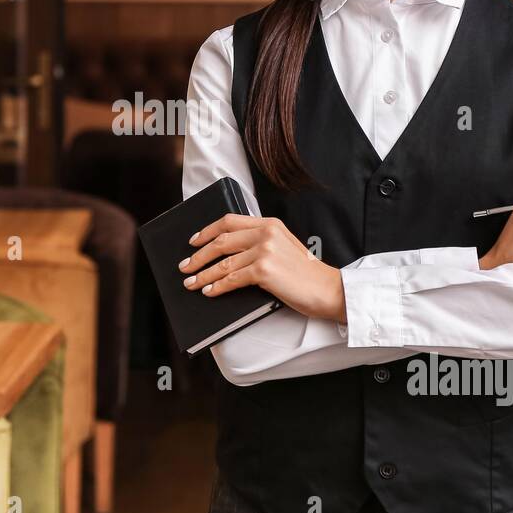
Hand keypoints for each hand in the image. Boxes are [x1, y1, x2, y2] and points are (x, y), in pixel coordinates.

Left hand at [177, 213, 345, 320]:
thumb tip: (226, 252)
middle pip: (221, 241)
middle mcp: (266, 233)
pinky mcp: (264, 271)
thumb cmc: (305, 273)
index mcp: (269, 223)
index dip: (207, 231)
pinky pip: (231, 279)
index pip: (229, 221)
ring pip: (223, 263)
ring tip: (191, 283)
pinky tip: (209, 292)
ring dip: (203, 275)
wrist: (328, 289)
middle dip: (198, 256)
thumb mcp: (283, 247)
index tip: (193, 242)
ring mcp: (265, 251)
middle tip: (185, 266)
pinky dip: (216, 287)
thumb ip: (260, 242)